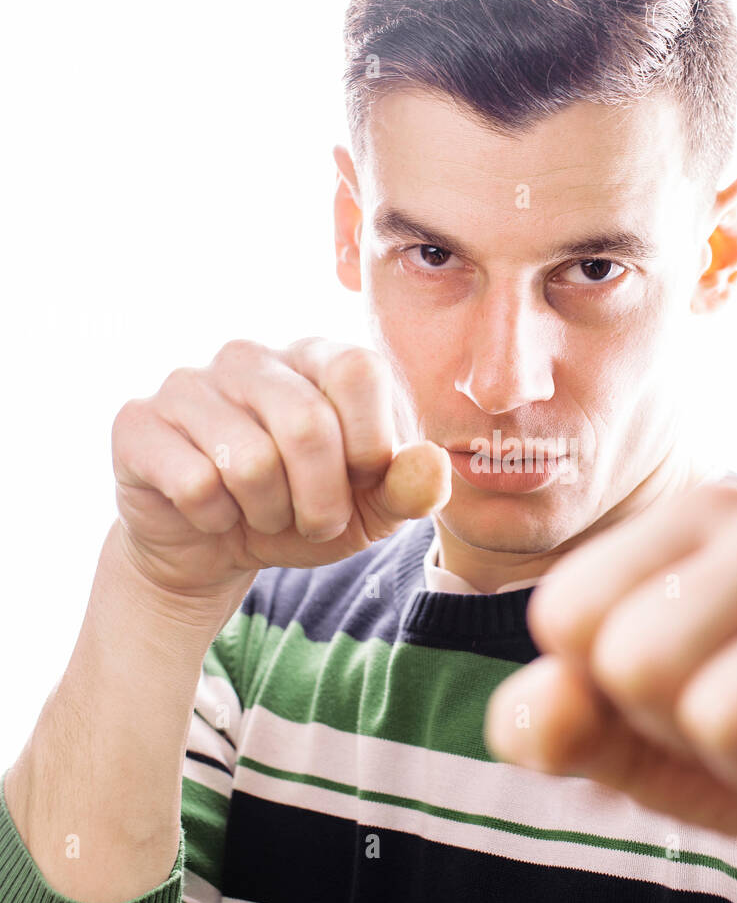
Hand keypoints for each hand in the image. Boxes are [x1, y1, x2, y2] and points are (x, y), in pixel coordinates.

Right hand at [111, 337, 450, 607]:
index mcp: (316, 357)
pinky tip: (211, 510)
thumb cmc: (302, 511)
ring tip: (261, 513)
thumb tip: (433, 464)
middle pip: (306, 423)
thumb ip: (412, 487)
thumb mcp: (372, 510)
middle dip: (321, 500)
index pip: (359, 369)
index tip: (361, 481)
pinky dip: (217, 519)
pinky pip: (194, 483)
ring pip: (249, 461)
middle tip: (313, 521)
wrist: (215, 547)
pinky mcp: (138, 423)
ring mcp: (189, 383)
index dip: (369, 443)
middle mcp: (250, 355)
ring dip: (268, 514)